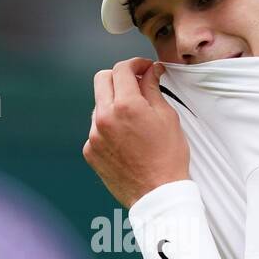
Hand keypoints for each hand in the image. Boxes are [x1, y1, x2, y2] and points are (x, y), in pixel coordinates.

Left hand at [83, 57, 189, 208]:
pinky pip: (96, 129)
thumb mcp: (167, 117)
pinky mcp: (90, 151)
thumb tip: (150, 71)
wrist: (157, 194)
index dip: (135, 64)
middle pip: (102, 79)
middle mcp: (104, 117)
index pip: (122, 69)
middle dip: (119, 77)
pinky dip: (108, 127)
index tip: (144, 69)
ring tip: (133, 118)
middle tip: (136, 84)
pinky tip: (125, 138)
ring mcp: (94, 135)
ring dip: (113, 103)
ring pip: (98, 105)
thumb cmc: (168, 158)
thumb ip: (153, 89)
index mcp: (126, 105)